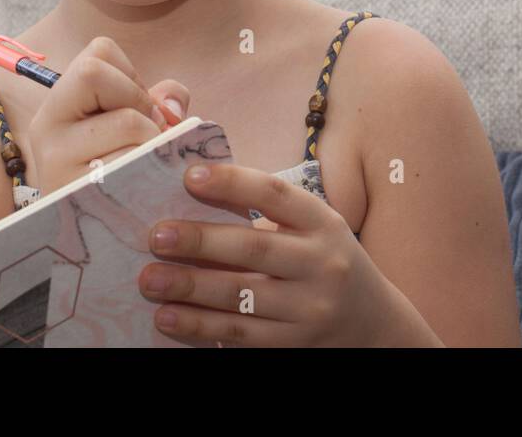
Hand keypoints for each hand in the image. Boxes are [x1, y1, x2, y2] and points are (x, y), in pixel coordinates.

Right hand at [27, 36, 190, 194]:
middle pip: (94, 73)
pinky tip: (145, 187)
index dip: (130, 75)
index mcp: (58, 107)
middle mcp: (46, 130)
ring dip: (152, 142)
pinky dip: (154, 172)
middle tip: (141, 135)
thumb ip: (157, 99)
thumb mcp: (133, 127)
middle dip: (136, 101)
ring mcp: (56, 165)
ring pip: (127, 121)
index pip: (97, 53)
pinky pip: (136, 165)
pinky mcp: (78, 198)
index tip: (133, 107)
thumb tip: (171, 107)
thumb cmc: (124, 178)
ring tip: (144, 165)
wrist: (102, 252)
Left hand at [138, 162, 419, 346]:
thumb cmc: (326, 263)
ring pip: (241, 297)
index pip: (276, 195)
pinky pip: (238, 335)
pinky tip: (168, 317)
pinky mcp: (293, 345)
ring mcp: (309, 309)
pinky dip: (199, 327)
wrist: (372, 325)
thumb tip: (195, 191)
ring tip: (149, 279)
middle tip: (156, 236)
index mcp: (323, 224)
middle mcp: (322, 264)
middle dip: (200, 241)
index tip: (191, 176)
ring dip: (189, 287)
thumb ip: (267, 213)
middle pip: (254, 248)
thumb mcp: (312, 231)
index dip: (233, 182)